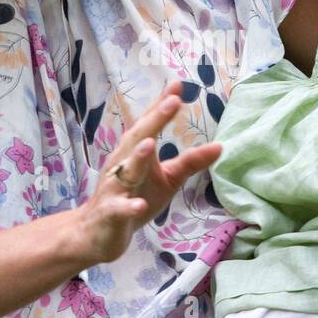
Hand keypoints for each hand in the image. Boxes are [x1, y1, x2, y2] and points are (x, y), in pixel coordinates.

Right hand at [76, 79, 221, 264]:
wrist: (96, 232)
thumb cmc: (133, 197)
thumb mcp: (167, 179)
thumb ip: (189, 162)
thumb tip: (220, 146)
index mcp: (135, 153)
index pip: (149, 125)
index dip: (161, 106)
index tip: (178, 86)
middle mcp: (122, 165)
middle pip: (137, 139)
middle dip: (154, 120)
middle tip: (172, 101)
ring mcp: (114, 189)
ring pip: (126, 171)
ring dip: (137, 157)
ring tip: (151, 144)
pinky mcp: (111, 214)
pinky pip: (119, 209)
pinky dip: (128, 206)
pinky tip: (139, 205)